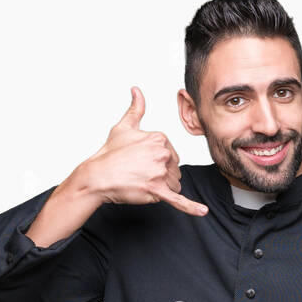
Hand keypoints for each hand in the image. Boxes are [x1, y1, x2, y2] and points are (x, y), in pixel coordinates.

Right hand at [77, 85, 207, 216]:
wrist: (98, 176)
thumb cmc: (110, 153)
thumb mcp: (124, 126)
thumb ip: (136, 109)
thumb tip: (136, 90)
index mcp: (160, 138)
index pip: (172, 155)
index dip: (159, 161)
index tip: (142, 162)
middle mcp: (162, 154)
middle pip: (175, 170)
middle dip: (162, 175)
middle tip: (141, 173)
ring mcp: (160, 173)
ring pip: (174, 185)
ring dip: (162, 188)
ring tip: (143, 183)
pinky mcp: (156, 191)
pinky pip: (178, 200)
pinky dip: (191, 207)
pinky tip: (203, 212)